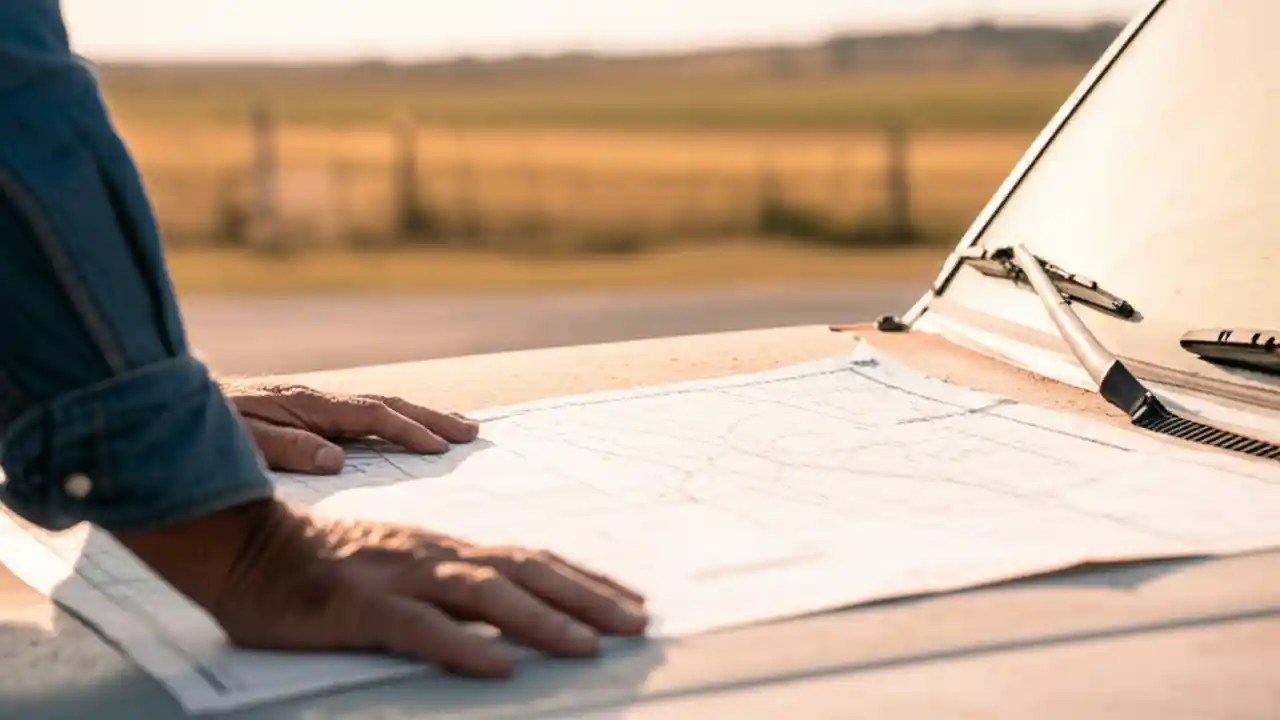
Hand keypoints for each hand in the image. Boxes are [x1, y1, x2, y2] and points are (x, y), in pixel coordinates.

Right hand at [116, 500, 647, 676]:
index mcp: (446, 549)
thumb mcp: (399, 574)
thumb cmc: (326, 568)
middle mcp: (435, 555)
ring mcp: (400, 578)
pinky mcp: (362, 608)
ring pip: (484, 594)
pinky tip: (499, 665)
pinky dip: (464, 644)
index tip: (629, 602)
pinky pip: (420, 628)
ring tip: (590, 645)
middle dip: (587, 597)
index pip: (531, 560)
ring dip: (543, 619)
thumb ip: (449, 590)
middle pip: (525, 571)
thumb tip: (508, 621)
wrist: (248, 548)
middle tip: (638, 623)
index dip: (584, 580)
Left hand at [222, 381, 479, 473]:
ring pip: (376, 407)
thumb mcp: (237, 444)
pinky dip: (393, 421)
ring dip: (418, 417)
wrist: (161, 404)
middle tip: (472, 431)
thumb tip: (337, 460)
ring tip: (457, 428)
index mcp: (305, 405)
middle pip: (385, 404)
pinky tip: (404, 431)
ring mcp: (311, 406)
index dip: (407, 431)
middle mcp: (315, 400)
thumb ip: (285, 449)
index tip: (441, 448)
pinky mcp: (303, 415)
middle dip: (430, 418)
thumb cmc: (198, 430)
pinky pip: (360, 416)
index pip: (371, 415)